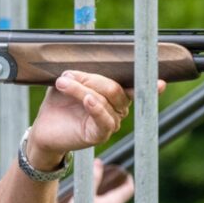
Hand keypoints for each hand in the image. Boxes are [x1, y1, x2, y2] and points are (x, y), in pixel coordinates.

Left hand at [25, 71, 154, 169]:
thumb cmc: (58, 105)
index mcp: (113, 95)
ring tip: (63, 83)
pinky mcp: (100, 135)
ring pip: (106, 99)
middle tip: (68, 75)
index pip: (133, 86)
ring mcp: (110, 123)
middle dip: (91, 78)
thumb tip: (81, 68)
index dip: (147, 82)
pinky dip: (96, 107)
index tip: (159, 81)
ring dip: (83, 88)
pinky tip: (87, 99)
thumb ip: (80, 74)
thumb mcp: (68, 83)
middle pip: (115, 88)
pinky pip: (104, 120)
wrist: (44, 129)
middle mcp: (117, 109)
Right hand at [60, 160, 134, 202]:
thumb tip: (99, 162)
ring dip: (104, 195)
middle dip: (112, 186)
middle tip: (105, 177)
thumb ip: (93, 178)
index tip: (125, 172)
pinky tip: (87, 201)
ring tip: (93, 188)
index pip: (129, 189)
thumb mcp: (85, 193)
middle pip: (118, 196)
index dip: (128, 180)